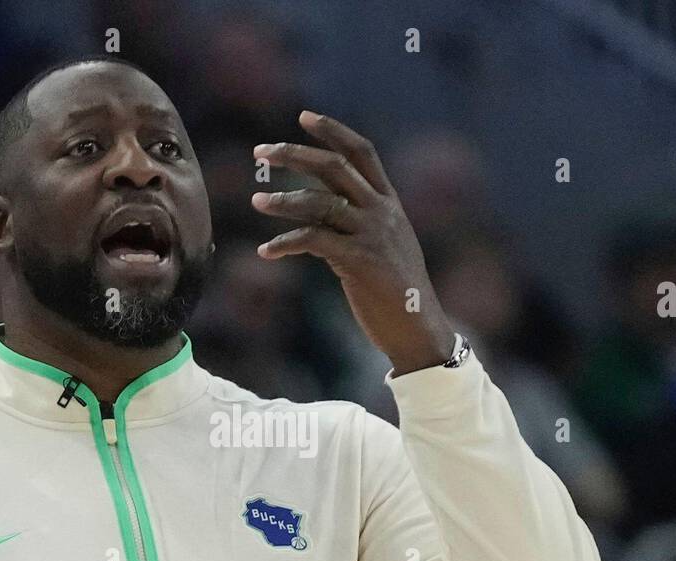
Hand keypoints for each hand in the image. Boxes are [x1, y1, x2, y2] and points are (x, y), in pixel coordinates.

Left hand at [252, 111, 455, 374]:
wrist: (420, 329)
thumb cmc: (397, 293)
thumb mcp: (384, 247)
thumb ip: (357, 224)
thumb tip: (321, 215)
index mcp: (389, 204)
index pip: (362, 153)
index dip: (333, 131)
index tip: (303, 116)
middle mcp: (382, 212)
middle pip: (334, 166)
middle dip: (295, 154)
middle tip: (260, 151)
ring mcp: (371, 235)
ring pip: (320, 202)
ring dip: (283, 200)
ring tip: (256, 202)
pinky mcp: (359, 261)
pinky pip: (313, 241)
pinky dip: (285, 244)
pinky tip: (265, 252)